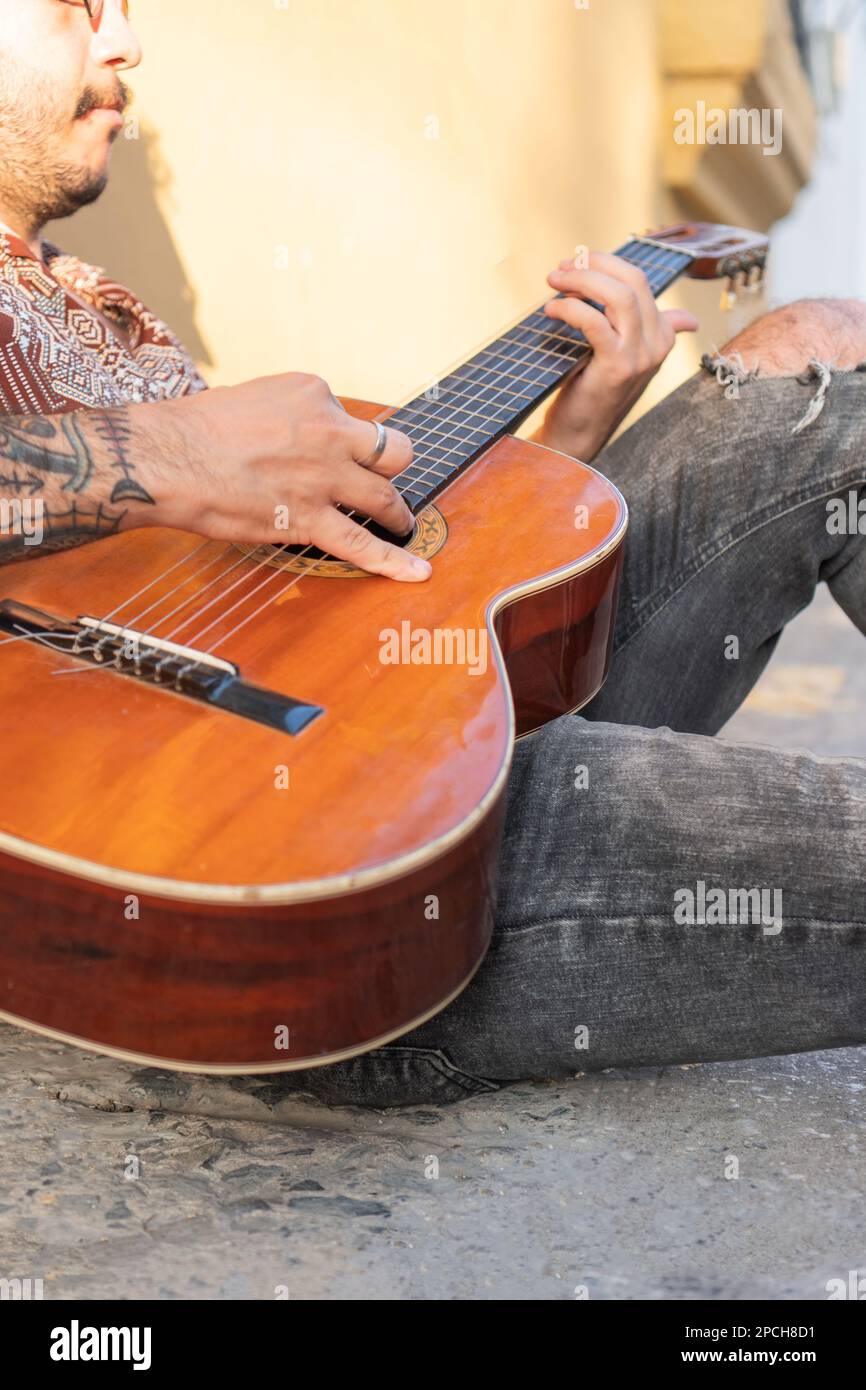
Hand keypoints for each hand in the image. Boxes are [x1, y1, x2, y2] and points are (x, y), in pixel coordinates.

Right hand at [151, 372, 430, 581]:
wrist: (167, 457)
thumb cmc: (194, 429)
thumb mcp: (253, 397)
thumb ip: (286, 415)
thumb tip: (292, 438)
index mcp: (314, 392)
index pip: (351, 420)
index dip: (342, 442)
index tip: (329, 454)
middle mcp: (329, 431)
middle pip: (390, 453)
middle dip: (390, 471)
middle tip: (383, 485)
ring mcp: (324, 476)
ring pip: (385, 497)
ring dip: (397, 515)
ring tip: (402, 526)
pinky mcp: (310, 517)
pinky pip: (362, 544)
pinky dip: (394, 561)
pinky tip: (418, 571)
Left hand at [533, 251, 697, 460]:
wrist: (578, 434)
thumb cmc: (594, 391)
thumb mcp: (625, 357)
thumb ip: (647, 333)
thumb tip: (689, 320)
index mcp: (662, 336)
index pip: (639, 281)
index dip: (605, 265)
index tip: (574, 266)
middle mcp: (658, 344)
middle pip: (633, 281)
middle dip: (594, 266)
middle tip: (562, 268)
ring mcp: (640, 356)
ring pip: (618, 296)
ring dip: (582, 281)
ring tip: (554, 281)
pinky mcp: (617, 366)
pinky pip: (594, 321)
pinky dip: (570, 308)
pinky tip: (551, 309)